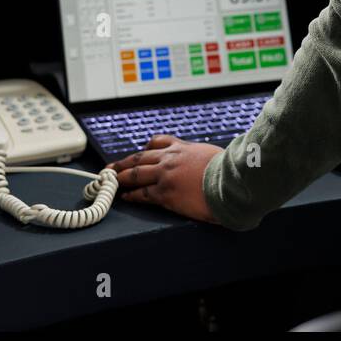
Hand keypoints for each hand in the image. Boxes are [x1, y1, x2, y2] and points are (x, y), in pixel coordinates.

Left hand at [107, 135, 221, 222]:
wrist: (231, 182)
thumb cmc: (229, 171)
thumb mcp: (213, 155)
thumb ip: (202, 158)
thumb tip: (209, 163)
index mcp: (183, 148)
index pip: (158, 142)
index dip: (145, 149)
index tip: (139, 152)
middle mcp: (170, 158)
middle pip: (139, 157)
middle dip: (123, 163)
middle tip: (110, 167)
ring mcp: (165, 175)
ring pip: (135, 174)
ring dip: (120, 178)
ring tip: (110, 182)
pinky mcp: (165, 193)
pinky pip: (141, 193)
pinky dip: (130, 195)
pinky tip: (124, 197)